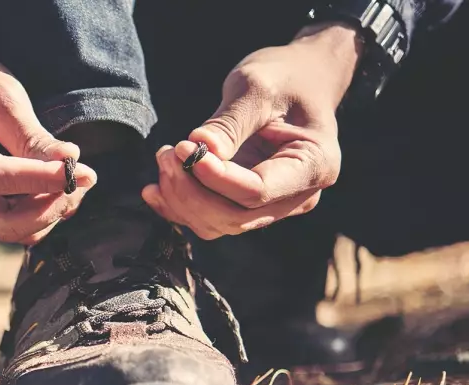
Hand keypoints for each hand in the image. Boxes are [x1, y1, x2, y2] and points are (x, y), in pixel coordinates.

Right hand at [0, 45, 95, 243]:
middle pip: (3, 222)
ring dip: (48, 212)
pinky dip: (36, 212)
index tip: (82, 172)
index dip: (42, 179)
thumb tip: (72, 164)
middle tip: (84, 180)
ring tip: (74, 178)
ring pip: (8, 229)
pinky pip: (5, 223)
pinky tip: (54, 186)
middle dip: (49, 206)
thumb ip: (32, 136)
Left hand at [142, 23, 362, 238]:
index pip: (257, 191)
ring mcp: (272, 204)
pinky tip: (154, 188)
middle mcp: (297, 196)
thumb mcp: (258, 87)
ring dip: (181, 200)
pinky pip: (209, 219)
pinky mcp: (246, 203)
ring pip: (218, 224)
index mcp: (314, 166)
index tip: (183, 147)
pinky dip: (179, 207)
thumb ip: (229, 123)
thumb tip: (198, 148)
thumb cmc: (284, 76)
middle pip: (235, 217)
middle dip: (191, 192)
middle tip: (167, 152)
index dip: (214, 178)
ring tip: (164, 157)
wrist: (300, 79)